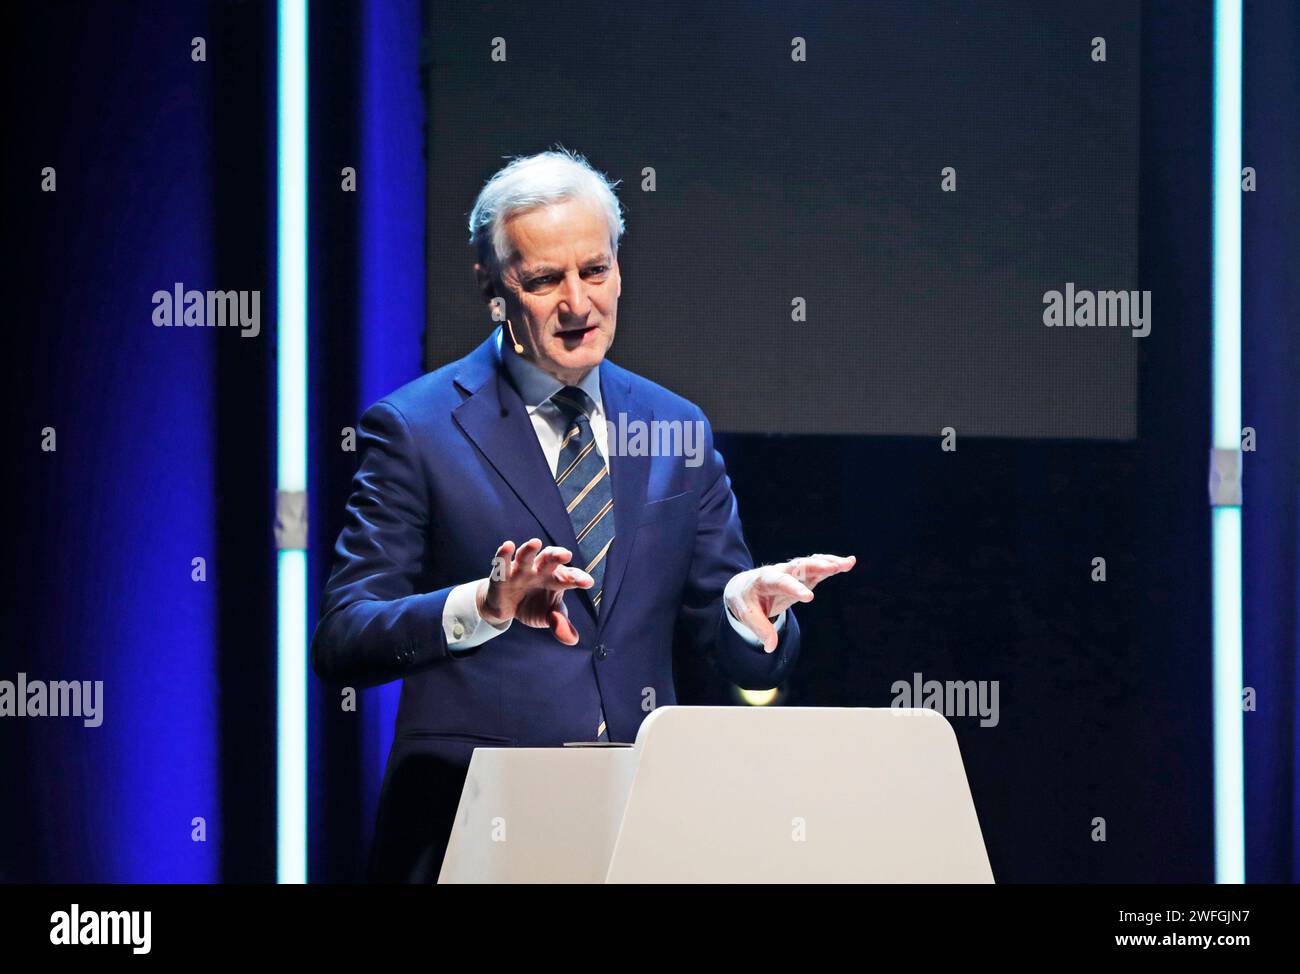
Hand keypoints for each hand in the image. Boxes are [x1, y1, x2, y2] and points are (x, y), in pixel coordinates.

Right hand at [475, 538, 592, 644]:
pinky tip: (508, 546)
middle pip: (550, 559)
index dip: (578, 578)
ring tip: (536, 542)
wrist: (507, 608)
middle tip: (566, 554)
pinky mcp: (501, 575)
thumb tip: (572, 639)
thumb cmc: (534, 606)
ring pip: (526, 556)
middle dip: (557, 556)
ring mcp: (520, 570)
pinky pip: (502, 563)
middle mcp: (539, 570)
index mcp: (556, 579)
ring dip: (530, 550)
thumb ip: (560, 625)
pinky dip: (503, 555)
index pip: (569, 577)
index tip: (588, 582)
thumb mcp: (548, 617)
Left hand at [725, 553, 855, 652]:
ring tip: (848, 563)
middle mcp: (781, 571)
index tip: (809, 597)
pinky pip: (818, 568)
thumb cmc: (746, 601)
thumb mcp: (747, 616)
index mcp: (765, 580)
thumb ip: (760, 629)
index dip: (794, 588)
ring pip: (811, 563)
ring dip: (829, 562)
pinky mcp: (802, 576)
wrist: (744, 587)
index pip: (781, 582)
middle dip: (816, 566)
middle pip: (799, 566)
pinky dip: (832, 564)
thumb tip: (770, 647)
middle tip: (834, 567)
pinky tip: (849, 563)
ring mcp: (792, 573)